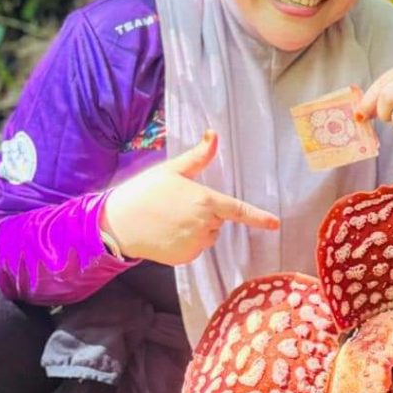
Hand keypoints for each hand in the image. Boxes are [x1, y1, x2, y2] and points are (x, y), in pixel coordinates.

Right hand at [101, 131, 279, 264]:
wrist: (117, 223)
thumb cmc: (144, 192)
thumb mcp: (171, 170)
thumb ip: (198, 156)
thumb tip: (213, 135)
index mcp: (205, 201)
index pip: (238, 210)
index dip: (258, 217)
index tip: (275, 223)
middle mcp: (204, 225)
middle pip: (218, 221)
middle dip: (205, 214)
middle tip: (177, 206)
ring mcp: (195, 244)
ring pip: (207, 236)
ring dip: (196, 229)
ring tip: (169, 220)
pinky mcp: (185, 258)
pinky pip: (195, 249)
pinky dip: (186, 243)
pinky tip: (166, 234)